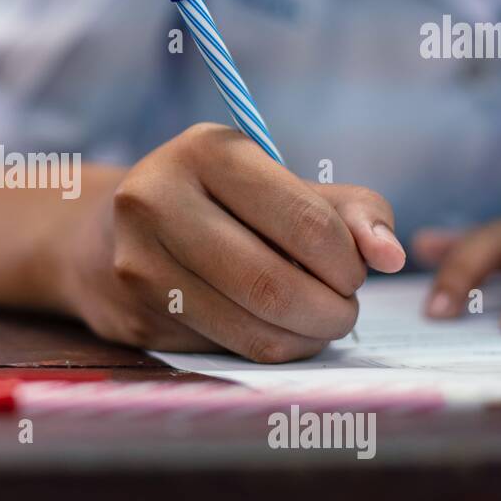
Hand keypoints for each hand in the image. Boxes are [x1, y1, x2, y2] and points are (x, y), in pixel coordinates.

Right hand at [53, 123, 405, 362]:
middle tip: (345, 311)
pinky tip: (275, 331)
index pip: (306, 223)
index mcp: (205, 151)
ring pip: (251, 327)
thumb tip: (392, 254)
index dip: (348, 262)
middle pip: (274, 284)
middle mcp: (158, 199)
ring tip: (317, 323)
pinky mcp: (135, 313)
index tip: (356, 273)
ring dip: (305, 337)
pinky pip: (227, 349)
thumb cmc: (219, 205)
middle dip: (331, 311)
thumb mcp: (280, 184)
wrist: (108, 236)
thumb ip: (349, 210)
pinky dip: (269, 349)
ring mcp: (139, 261)